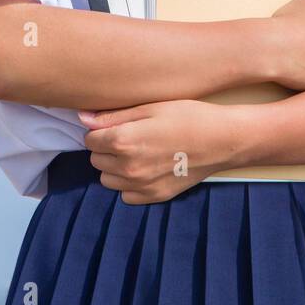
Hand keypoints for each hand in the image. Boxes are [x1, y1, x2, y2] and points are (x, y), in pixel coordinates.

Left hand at [77, 99, 236, 203]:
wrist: (222, 140)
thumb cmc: (188, 116)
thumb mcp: (151, 107)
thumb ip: (113, 116)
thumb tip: (82, 118)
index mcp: (123, 142)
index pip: (89, 140)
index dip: (100, 130)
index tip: (116, 125)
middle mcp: (128, 168)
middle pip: (96, 160)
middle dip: (106, 149)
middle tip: (130, 136)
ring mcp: (141, 186)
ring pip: (108, 179)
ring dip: (115, 167)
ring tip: (138, 153)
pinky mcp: (155, 197)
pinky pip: (126, 195)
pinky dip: (130, 184)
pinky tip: (147, 168)